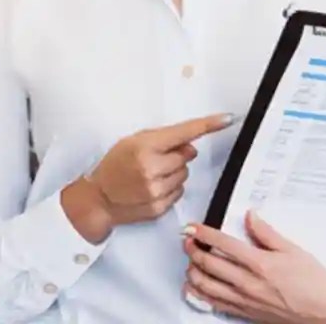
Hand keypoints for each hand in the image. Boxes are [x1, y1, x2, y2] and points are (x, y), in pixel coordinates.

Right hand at [77, 114, 234, 233]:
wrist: (98, 198)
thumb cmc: (114, 165)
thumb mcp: (131, 142)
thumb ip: (162, 139)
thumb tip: (190, 146)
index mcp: (144, 147)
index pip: (183, 133)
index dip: (208, 125)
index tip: (227, 119)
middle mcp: (152, 169)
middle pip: (186, 156)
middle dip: (176, 155)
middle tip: (155, 158)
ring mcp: (157, 190)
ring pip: (185, 175)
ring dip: (173, 172)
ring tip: (151, 175)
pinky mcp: (160, 207)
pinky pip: (179, 192)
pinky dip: (170, 188)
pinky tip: (151, 187)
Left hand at [182, 211, 325, 323]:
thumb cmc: (314, 283)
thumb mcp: (292, 250)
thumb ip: (266, 233)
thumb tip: (251, 216)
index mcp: (260, 264)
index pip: (222, 244)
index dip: (203, 233)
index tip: (193, 227)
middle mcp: (248, 283)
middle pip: (208, 264)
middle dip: (192, 250)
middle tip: (187, 240)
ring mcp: (245, 300)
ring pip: (206, 286)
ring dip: (192, 271)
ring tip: (190, 261)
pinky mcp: (246, 313)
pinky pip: (215, 304)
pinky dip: (200, 294)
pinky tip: (194, 286)